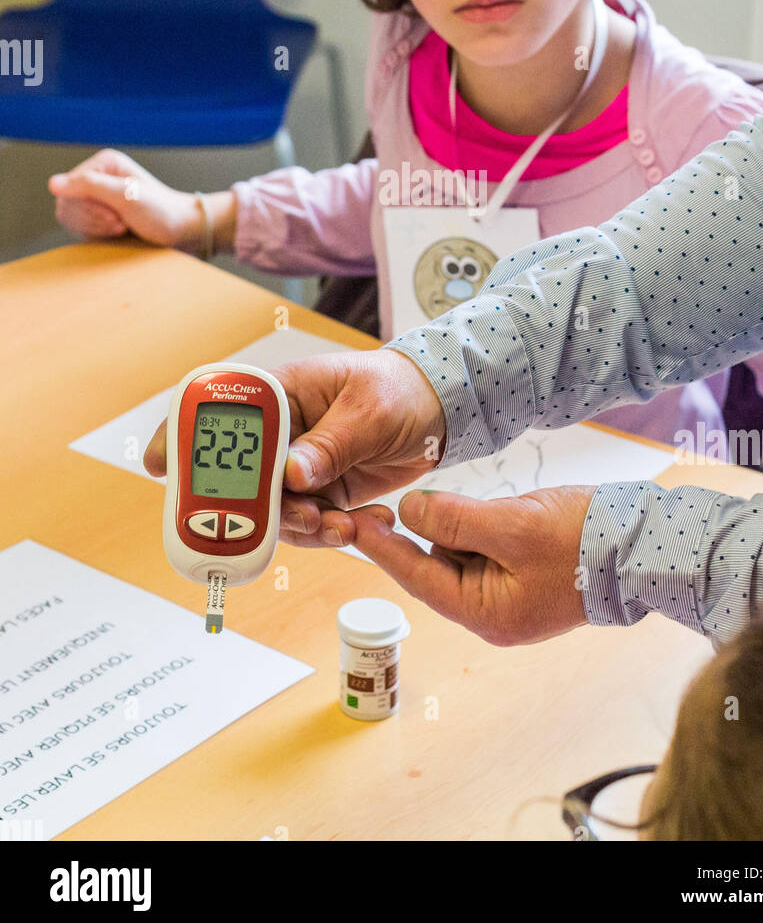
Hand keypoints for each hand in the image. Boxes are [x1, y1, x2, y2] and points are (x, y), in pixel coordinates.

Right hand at [48, 149, 202, 250]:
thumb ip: (89, 187)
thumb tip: (52, 184)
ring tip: (122, 228)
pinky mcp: (98, 216)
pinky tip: (117, 234)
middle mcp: (97, 178)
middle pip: (67, 204)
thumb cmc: (161, 212)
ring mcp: (96, 198)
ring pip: (71, 218)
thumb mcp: (126, 197)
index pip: (69, 188)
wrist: (182, 232)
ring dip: (95, 229)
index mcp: (103, 164)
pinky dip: (95, 235)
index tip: (116, 215)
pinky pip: (79, 229)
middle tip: (121, 223)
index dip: (89, 208)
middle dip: (93, 220)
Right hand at [143, 349, 447, 546]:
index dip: (181, 436)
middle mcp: (282, 433)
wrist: (440, 411)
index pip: (218, 410)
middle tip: (300, 518)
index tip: (163, 467)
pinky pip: (308, 525)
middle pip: (239, 477)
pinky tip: (361, 525)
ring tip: (344, 525)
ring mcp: (298, 467)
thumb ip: (331, 443)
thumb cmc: (400, 389)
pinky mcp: (320, 494)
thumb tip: (292, 475)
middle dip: (258, 509)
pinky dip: (330, 534)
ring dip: (305, 528)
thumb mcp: (369, 410)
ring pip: (274, 511)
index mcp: (282, 394)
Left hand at [349, 486, 594, 644]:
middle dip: (427, 529)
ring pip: (460, 553)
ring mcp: (510, 596)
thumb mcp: (510, 524)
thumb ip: (453, 519)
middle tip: (410, 495)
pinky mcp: (524, 576)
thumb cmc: (581, 538)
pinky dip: (479, 526)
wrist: (643, 545)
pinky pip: (485, 549)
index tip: (352, 522)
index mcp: (485, 614)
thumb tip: (408, 512)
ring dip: (459, 524)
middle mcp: (492, 613)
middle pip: (436, 565)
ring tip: (489, 505)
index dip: (382, 547)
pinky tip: (496, 508)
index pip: (416, 576)